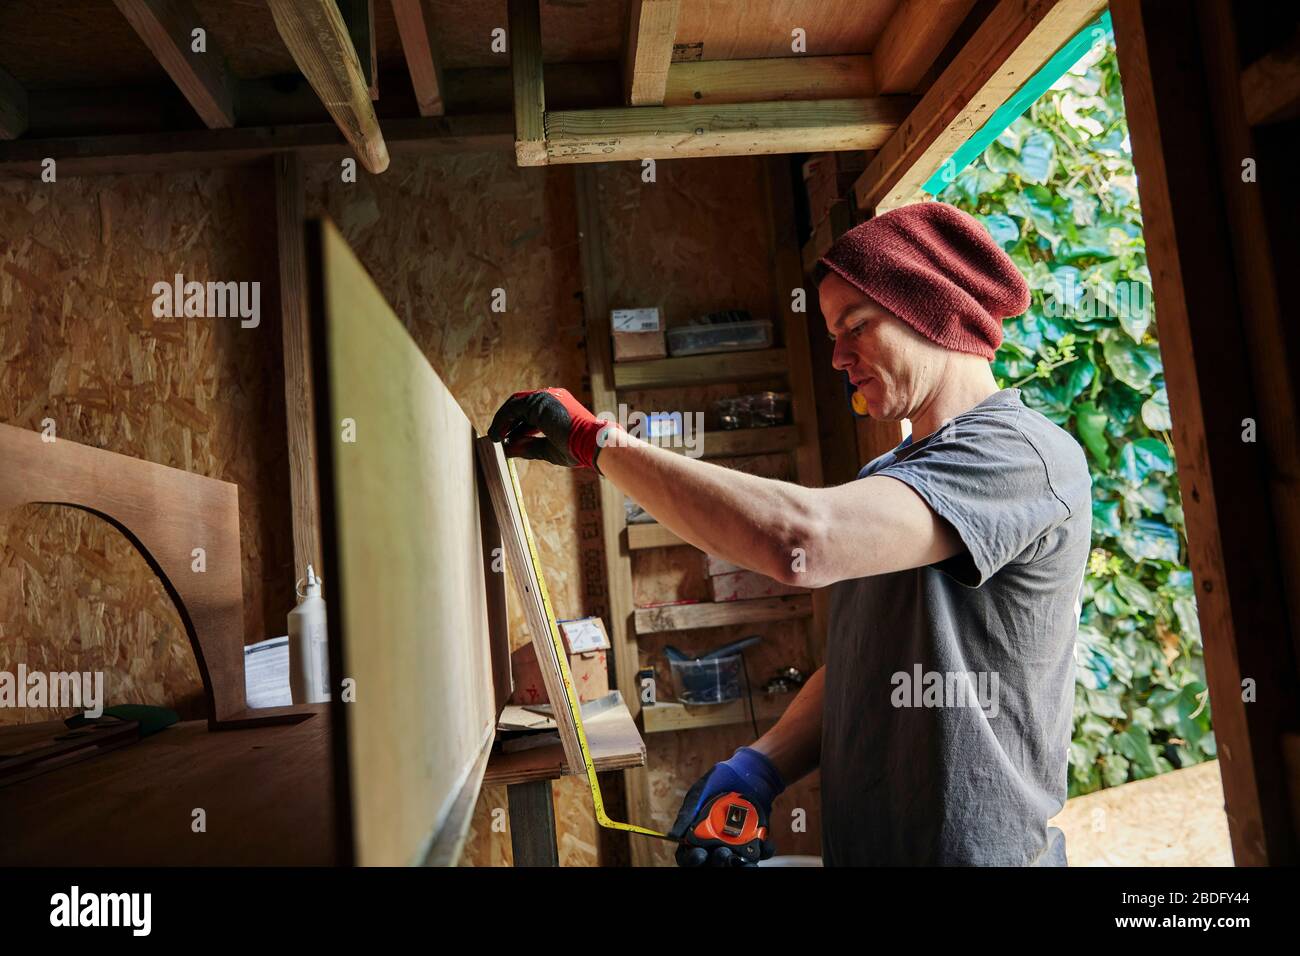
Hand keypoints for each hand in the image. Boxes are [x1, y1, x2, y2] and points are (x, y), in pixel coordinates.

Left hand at [487, 387, 618, 470]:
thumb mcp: (548, 448)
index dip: (517, 424)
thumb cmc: (577, 448)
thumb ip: (528, 446)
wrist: (593, 444)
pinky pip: (513, 408)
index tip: (508, 437)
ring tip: (494, 438)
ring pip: (515, 404)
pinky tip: (498, 434)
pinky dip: (502, 420)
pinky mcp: (539, 402)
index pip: (531, 411)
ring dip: (502, 421)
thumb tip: (508, 449)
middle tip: (497, 437)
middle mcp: (552, 397)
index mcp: (558, 405)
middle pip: (521, 405)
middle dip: (508, 421)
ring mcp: (546, 397)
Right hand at [667, 746, 784, 866]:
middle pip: (713, 863)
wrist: (750, 769)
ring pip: (736, 863)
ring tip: (744, 859)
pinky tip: (765, 844)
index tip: (700, 854)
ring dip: (739, 864)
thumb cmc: (720, 779)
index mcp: (698, 834)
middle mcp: (716, 842)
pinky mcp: (755, 840)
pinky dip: (763, 852)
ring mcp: (736, 843)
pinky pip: (759, 853)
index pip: (689, 856)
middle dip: (717, 862)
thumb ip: (687, 812)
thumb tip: (673, 835)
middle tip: (723, 853)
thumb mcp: (700, 791)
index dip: (692, 860)